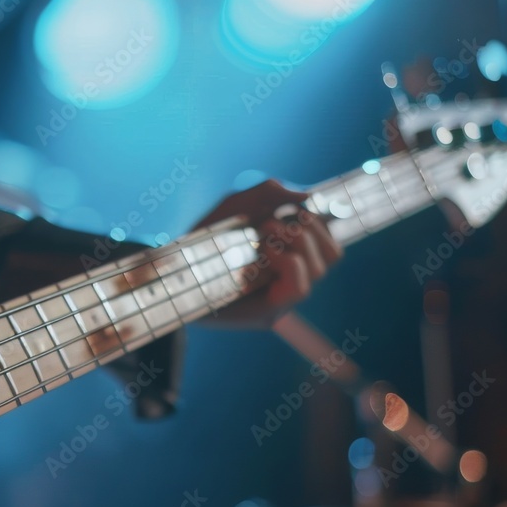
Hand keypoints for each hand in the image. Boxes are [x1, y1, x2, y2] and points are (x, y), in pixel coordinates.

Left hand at [195, 179, 341, 326]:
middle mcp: (290, 281)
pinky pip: (299, 290)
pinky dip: (288, 261)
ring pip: (319, 271)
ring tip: (266, 230)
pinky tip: (263, 250)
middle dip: (311, 228)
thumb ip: (269, 193)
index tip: (294, 208)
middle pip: (333, 255)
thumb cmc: (206, 238)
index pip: (331, 245)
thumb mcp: (237, 205)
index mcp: (291, 258)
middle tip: (276, 220)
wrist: (174, 268)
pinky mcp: (267, 314)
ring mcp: (281, 301)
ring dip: (299, 242)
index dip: (321, 222)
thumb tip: (306, 197)